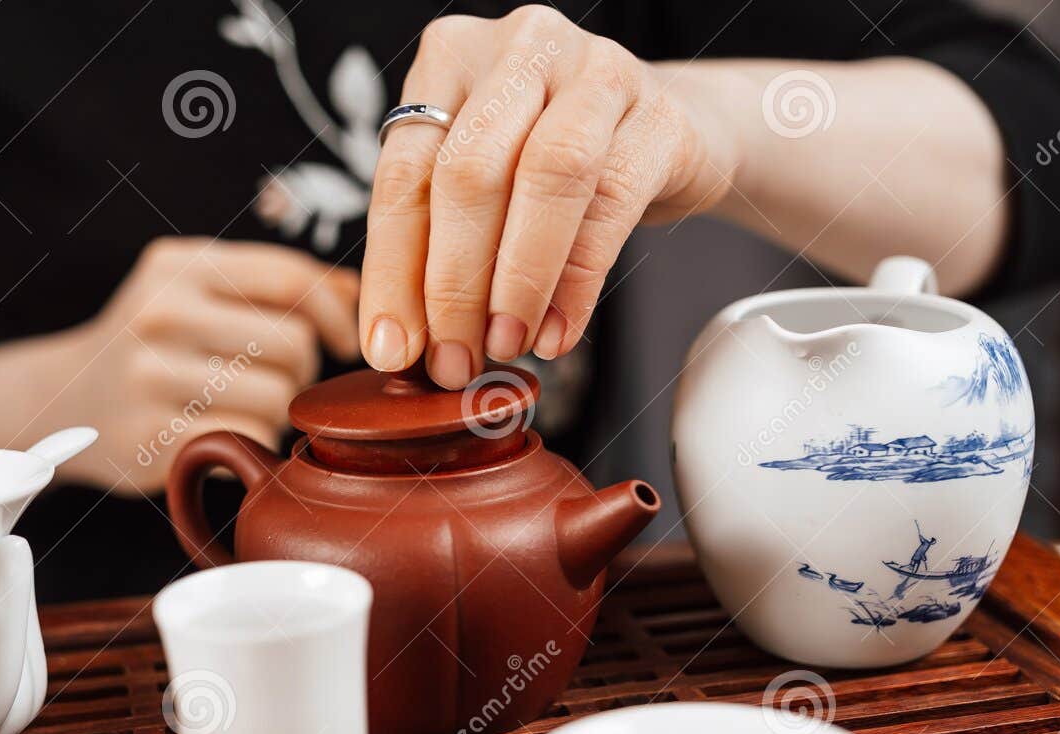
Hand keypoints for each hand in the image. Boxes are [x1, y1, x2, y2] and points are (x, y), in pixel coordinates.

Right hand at [51, 236, 359, 494]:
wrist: (64, 401)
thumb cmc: (156, 344)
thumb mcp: (199, 291)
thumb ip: (276, 285)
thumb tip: (358, 293)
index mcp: (178, 266)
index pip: (290, 279)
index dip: (336, 314)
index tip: (344, 341)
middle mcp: (159, 313)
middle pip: (293, 345)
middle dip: (303, 370)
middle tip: (280, 380)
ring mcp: (150, 376)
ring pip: (277, 397)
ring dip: (281, 411)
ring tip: (250, 406)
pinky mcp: (150, 436)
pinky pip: (249, 439)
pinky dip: (255, 442)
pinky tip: (228, 432)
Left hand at [360, 6, 734, 386]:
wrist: (669, 131)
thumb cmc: (556, 164)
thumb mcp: (485, 187)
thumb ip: (437, 244)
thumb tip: (397, 344)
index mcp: (450, 57)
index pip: (404, 175)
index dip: (392, 272)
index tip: (390, 349)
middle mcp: (518, 47)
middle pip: (469, 174)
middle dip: (454, 285)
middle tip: (455, 360)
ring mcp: (594, 70)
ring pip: (544, 177)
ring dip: (517, 282)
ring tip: (506, 346)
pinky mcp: (659, 114)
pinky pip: (611, 204)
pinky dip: (577, 283)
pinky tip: (558, 333)